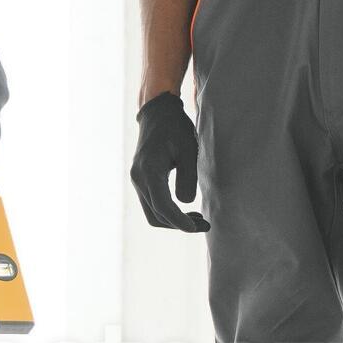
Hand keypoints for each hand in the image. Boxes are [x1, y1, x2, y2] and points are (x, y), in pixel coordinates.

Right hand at [130, 91, 209, 232]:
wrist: (158, 114)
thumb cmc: (176, 129)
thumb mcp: (189, 150)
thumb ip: (188, 177)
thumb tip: (185, 203)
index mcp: (149, 171)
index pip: (162, 206)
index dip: (180, 222)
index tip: (197, 228)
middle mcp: (138, 179)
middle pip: (156, 215)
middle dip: (179, 225)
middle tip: (205, 225)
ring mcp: (137, 181)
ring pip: (153, 213)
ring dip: (174, 221)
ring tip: (199, 220)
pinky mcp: (141, 180)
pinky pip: (152, 204)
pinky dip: (169, 212)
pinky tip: (187, 209)